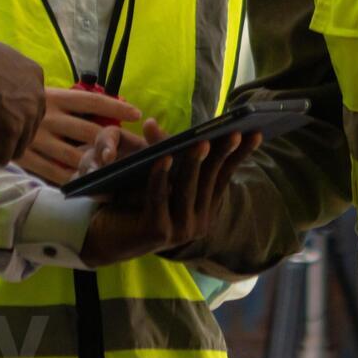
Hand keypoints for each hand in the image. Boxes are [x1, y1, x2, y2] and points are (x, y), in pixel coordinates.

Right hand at [0, 37, 49, 162]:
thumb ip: (8, 74)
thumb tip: (0, 87)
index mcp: (35, 75)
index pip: (30, 107)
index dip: (7, 113)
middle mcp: (37, 97)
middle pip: (27, 128)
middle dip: (3, 130)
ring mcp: (26, 117)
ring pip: (15, 147)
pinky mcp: (10, 134)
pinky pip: (0, 157)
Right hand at [18, 87, 140, 185]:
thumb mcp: (25, 76)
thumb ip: (44, 88)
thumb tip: (55, 93)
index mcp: (52, 96)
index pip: (91, 102)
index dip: (115, 107)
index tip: (136, 113)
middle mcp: (49, 116)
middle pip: (88, 133)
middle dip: (109, 146)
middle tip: (128, 158)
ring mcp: (36, 137)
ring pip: (73, 157)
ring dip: (92, 169)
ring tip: (110, 182)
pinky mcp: (21, 153)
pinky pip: (50, 171)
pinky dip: (66, 180)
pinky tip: (79, 187)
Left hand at [78, 121, 264, 265]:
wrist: (103, 235)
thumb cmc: (131, 201)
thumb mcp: (153, 172)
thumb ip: (156, 150)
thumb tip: (150, 122)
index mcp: (204, 208)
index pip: (225, 176)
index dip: (239, 154)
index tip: (254, 132)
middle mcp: (198, 222)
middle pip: (210, 180)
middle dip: (220, 154)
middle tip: (230, 132)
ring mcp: (180, 230)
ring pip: (188, 189)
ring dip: (194, 163)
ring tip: (200, 141)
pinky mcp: (158, 233)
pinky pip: (160, 198)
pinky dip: (161, 176)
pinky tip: (163, 157)